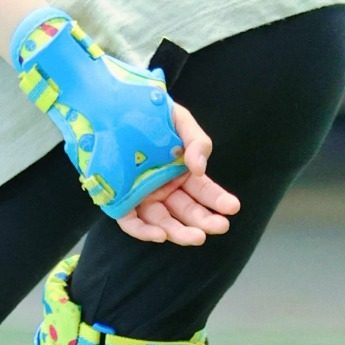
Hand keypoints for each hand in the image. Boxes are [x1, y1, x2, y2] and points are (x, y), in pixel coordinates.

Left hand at [112, 101, 239, 245]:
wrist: (112, 107)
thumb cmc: (149, 114)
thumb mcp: (179, 121)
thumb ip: (196, 141)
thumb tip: (200, 168)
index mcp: (181, 173)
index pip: (204, 192)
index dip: (218, 201)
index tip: (232, 207)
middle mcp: (163, 188)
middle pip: (186, 211)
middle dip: (204, 221)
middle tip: (219, 226)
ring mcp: (142, 196)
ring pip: (162, 221)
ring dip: (179, 232)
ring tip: (196, 237)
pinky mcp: (119, 200)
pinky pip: (131, 221)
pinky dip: (144, 231)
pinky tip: (159, 234)